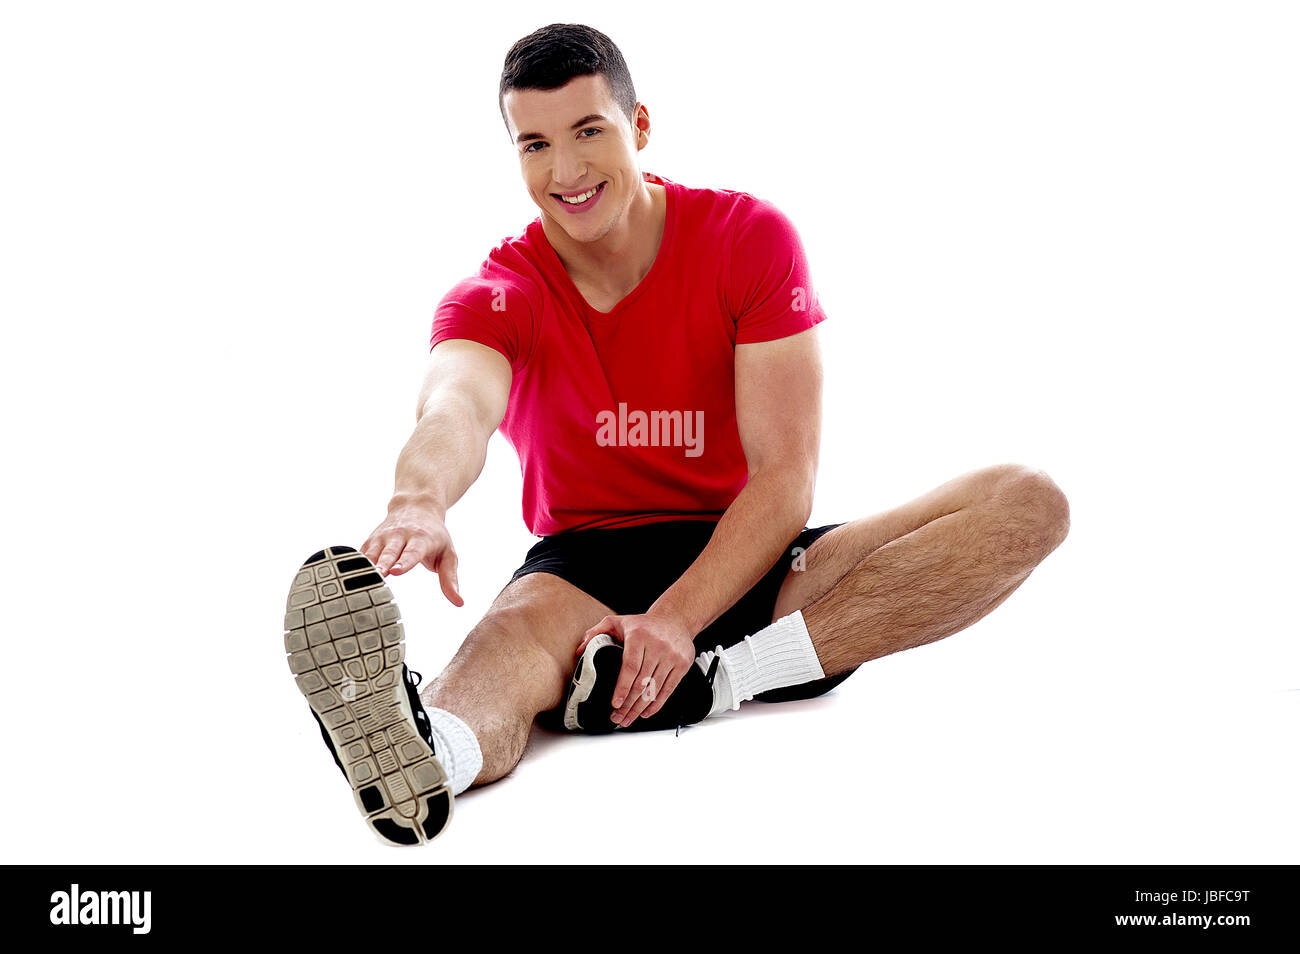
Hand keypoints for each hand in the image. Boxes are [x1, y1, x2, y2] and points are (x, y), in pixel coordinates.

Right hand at [361, 505, 462, 606]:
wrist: (417, 506)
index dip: (404, 562)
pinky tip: (344, 578)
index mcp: (421, 540)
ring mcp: (383, 537)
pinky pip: (360, 553)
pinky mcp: (371, 541)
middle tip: (376, 575)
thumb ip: (450, 579)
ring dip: (365, 565)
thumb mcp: (448, 555)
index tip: (396, 571)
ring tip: (356, 579)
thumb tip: (459, 603)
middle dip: (382, 564)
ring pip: (371, 552)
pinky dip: (353, 564)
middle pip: (389, 552)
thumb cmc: (435, 536)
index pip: (412, 552)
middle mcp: (400, 536)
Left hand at [577, 612, 696, 725]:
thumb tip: (581, 649)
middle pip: (642, 682)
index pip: (630, 666)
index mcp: (639, 636)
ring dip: (640, 708)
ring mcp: (672, 656)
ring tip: (628, 719)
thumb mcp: (618, 622)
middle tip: (617, 717)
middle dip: (628, 704)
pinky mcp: (682, 664)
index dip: (622, 687)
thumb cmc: (644, 624)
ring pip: (654, 688)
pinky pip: (669, 689)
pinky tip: (646, 712)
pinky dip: (657, 704)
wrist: (675, 619)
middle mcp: (657, 646)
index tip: (615, 703)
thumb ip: (596, 632)